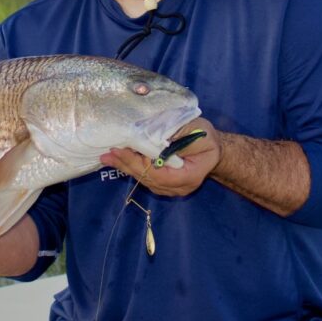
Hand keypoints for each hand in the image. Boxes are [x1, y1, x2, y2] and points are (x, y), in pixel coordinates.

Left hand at [100, 119, 221, 197]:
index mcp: (188, 176)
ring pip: (145, 180)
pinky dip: (133, 168)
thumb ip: (175, 135)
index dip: (137, 162)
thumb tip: (150, 135)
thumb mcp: (195, 131)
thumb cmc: (206, 138)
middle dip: (126, 165)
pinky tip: (120, 160)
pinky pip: (146, 178)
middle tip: (107, 154)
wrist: (214, 150)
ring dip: (126, 167)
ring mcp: (171, 189)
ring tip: (108, 157)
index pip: (157, 173)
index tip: (120, 150)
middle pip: (148, 178)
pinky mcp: (165, 184)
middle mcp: (179, 188)